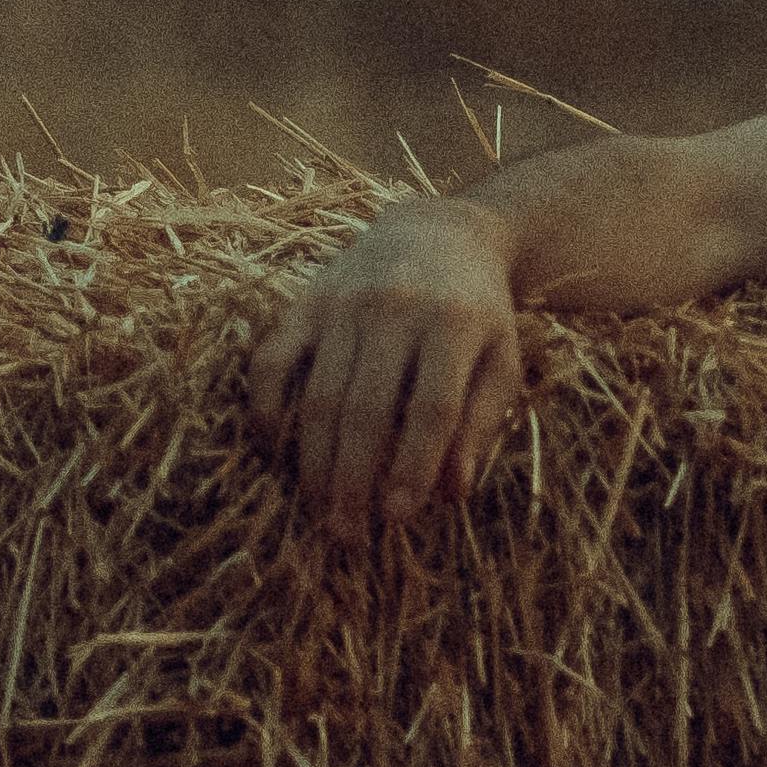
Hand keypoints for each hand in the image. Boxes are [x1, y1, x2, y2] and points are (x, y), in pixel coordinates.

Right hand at [247, 200, 528, 536]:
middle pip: (366, 410)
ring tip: (319, 512)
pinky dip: (266, 408)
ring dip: (313, 463)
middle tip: (348, 535)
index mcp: (454, 323)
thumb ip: (480, 423)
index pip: (431, 408)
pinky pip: (272, 360)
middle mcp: (395, 308)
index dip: (413, 467)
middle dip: (354, 482)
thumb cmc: (477, 311)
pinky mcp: (305, 300)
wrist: (437, 231)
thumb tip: (452, 493)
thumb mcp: (501, 359)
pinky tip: (274, 451)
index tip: (397, 517)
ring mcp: (343, 302)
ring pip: (318, 395)